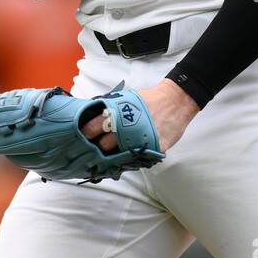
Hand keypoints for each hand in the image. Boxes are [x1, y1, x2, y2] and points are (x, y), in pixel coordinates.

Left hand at [80, 79, 199, 153]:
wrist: (176, 101)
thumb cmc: (149, 99)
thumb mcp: (126, 99)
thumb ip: (111, 109)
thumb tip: (92, 117)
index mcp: (117, 113)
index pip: (93, 127)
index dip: (85, 134)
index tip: (81, 138)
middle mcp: (127, 127)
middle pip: (103, 145)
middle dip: (98, 148)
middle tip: (96, 149)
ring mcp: (140, 140)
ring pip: (119, 155)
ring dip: (115, 155)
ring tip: (113, 154)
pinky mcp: (153, 148)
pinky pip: (138, 158)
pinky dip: (133, 158)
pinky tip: (131, 155)